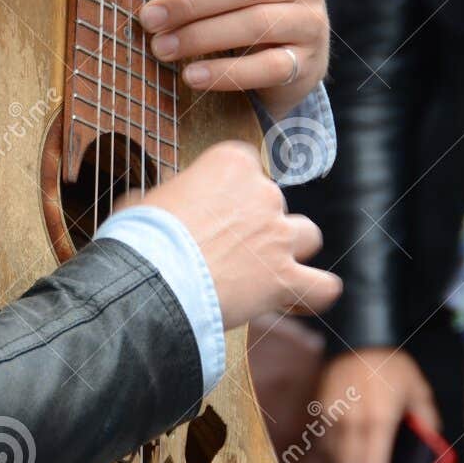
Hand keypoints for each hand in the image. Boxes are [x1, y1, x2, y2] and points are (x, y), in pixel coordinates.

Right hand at [135, 141, 339, 327]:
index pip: (244, 165)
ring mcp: (279, 236)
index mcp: (230, 164)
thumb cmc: (141, 239)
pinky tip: (300, 299)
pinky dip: (315, 293)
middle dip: (254, 223)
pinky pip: (322, 286)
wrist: (151, 280)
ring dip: (291, 248)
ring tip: (265, 267)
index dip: (229, 189)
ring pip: (307, 235)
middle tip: (224, 248)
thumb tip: (147, 204)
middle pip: (273, 201)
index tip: (211, 209)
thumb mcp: (140, 203)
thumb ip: (160, 197)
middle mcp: (263, 193)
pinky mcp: (286, 278)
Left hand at [137, 0, 329, 116]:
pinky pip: (266, 67)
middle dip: (190, 3)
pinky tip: (191, 76)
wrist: (291, 55)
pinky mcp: (307, 63)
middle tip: (149, 20)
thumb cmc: (247, 3)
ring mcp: (311, 20)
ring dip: (199, 37)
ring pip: (254, 23)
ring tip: (161, 49)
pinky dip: (225, 73)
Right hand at [317, 349, 440, 462]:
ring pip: (335, 461)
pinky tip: (348, 452)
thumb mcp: (419, 390)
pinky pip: (325, 446)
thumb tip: (429, 446)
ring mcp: (333, 418)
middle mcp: (352, 423)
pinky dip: (336, 456)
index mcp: (380, 420)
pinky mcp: (321, 413)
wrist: (358, 339)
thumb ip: (426, 420)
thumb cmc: (393, 366)